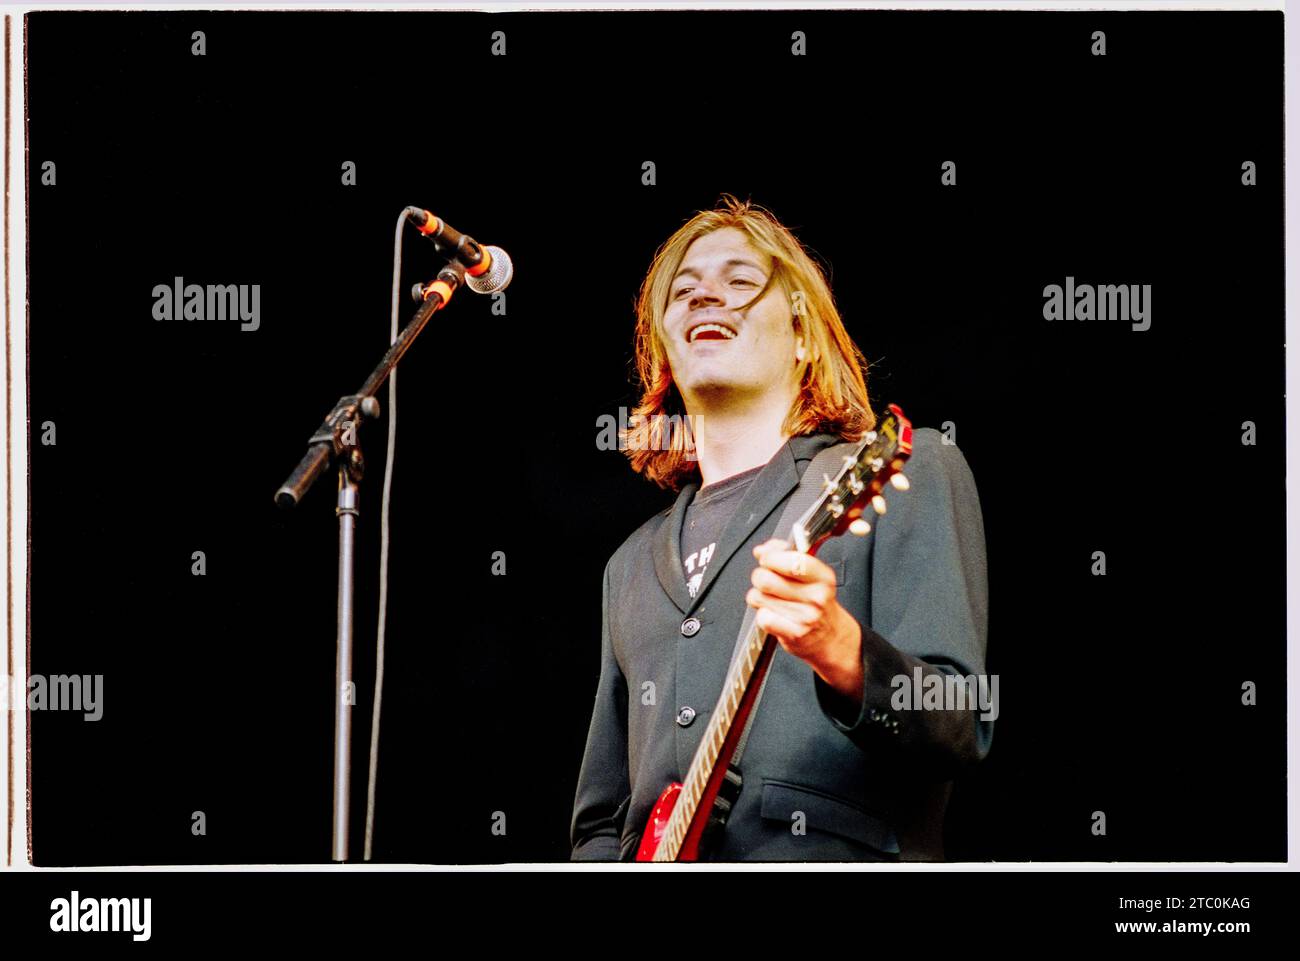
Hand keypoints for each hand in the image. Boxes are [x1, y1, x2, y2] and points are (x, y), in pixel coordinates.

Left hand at [746, 539, 864, 701]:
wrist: (831, 638)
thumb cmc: (817, 604)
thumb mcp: (811, 575)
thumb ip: (785, 555)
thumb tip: (761, 550)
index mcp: (823, 577)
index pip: (792, 560)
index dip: (771, 557)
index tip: (767, 558)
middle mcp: (817, 596)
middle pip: (766, 579)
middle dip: (759, 577)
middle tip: (767, 581)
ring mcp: (806, 617)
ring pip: (759, 597)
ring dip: (759, 597)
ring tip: (772, 600)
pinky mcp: (795, 634)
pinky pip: (763, 618)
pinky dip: (763, 616)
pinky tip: (774, 615)